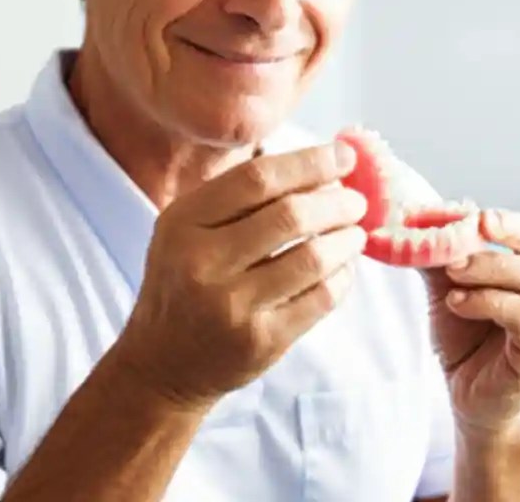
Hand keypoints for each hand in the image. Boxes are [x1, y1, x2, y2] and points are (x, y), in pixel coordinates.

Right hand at [112, 141, 367, 411]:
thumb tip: (321, 166)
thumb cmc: (185, 283)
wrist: (162, 364)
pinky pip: (321, 298)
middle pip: (290, 215)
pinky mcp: (262, 341)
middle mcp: (203, 262)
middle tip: (357, 202)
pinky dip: (343, 276)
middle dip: (337, 202)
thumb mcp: (188, 231)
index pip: (257, 179)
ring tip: (355, 233)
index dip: (310, 162)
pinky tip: (343, 268)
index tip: (344, 155)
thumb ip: (239, 196)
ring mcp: (233, 306)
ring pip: (312, 258)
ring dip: (346, 239)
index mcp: (184, 223)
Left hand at [423, 209, 519, 433]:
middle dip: (496, 249)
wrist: (468, 394)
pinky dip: (489, 302)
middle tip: (453, 257)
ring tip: (454, 280)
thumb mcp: (451, 282)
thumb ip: (442, 248)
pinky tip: (459, 305)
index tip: (477, 219)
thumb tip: (420, 215)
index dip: (512, 222)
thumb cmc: (467, 335)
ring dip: (492, 273)